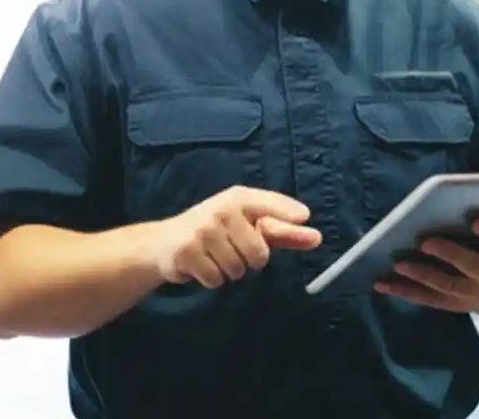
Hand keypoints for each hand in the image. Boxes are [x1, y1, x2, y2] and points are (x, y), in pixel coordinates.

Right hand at [153, 186, 321, 288]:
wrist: (162, 243)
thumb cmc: (215, 232)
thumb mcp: (247, 225)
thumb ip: (282, 232)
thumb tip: (316, 237)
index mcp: (239, 198)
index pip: (269, 205)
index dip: (287, 212)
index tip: (304, 217)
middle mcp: (221, 209)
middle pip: (259, 253)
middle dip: (249, 260)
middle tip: (231, 250)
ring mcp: (203, 230)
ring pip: (238, 269)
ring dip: (229, 271)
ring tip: (213, 256)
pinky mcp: (187, 251)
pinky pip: (217, 279)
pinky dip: (212, 279)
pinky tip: (200, 265)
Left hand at [375, 219, 478, 313]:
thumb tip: (453, 195)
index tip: (476, 222)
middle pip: (472, 265)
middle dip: (449, 254)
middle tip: (425, 242)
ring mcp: (472, 293)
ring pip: (446, 285)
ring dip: (422, 274)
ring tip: (398, 263)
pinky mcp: (453, 304)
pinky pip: (426, 298)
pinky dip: (403, 290)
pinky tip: (381, 283)